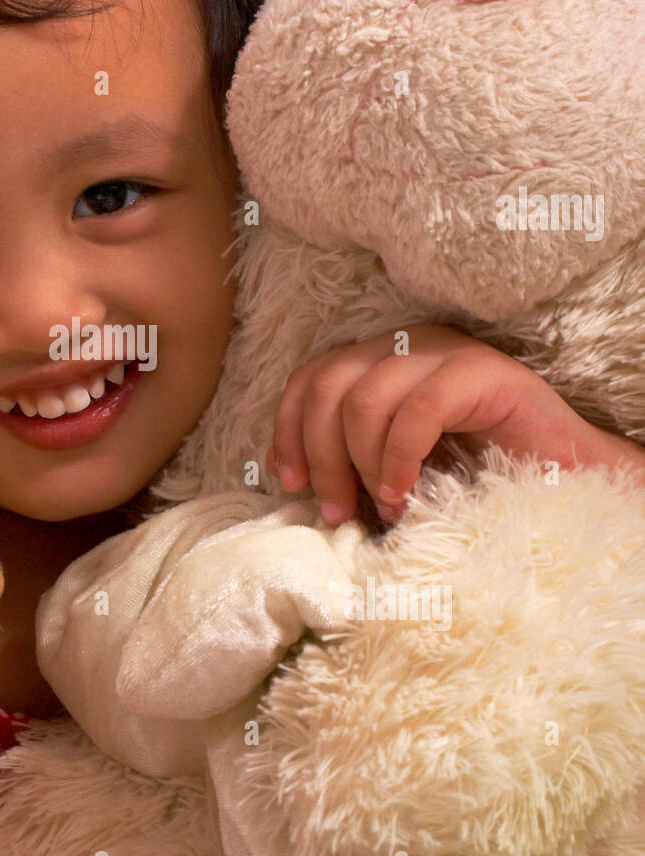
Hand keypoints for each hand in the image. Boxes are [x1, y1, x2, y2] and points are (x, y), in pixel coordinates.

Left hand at [267, 324, 644, 524]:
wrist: (567, 477)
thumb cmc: (478, 475)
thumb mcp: (397, 465)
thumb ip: (351, 460)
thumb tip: (291, 476)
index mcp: (381, 360)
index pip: (311, 378)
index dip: (288, 428)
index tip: (291, 482)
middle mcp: (407, 345)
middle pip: (327, 386)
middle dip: (320, 455)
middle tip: (334, 511)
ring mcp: (445, 353)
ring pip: (363, 399)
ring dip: (361, 465)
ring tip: (381, 507)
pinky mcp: (482, 372)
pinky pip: (416, 412)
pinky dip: (398, 461)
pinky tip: (403, 495)